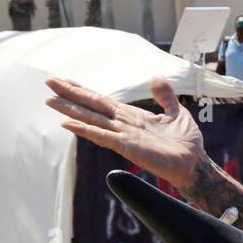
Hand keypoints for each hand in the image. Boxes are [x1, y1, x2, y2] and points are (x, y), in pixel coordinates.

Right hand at [45, 74, 204, 188]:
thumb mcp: (176, 112)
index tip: (65, 80)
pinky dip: (86, 131)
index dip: (84, 90)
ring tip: (51, 101)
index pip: (102, 100)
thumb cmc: (185, 142)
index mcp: (131, 116)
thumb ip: (165, 96)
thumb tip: (156, 78)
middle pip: (92, 107)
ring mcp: (123, 137)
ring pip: (92, 120)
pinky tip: (69, 125)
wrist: (194, 164)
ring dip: (71, 111)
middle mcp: (123, 125)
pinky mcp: (128, 148)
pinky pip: (103, 137)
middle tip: (48, 82)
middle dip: (70, 94)